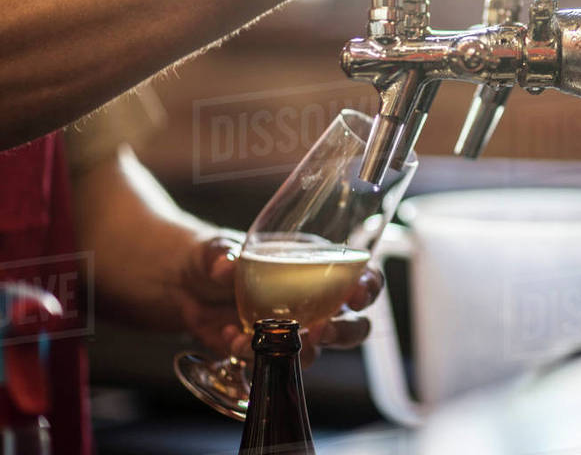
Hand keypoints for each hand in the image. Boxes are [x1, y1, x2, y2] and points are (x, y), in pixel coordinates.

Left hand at [173, 234, 383, 367]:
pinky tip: (230, 338)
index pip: (362, 276)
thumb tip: (224, 267)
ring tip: (263, 342)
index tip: (357, 296)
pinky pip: (275, 364)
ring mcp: (294, 330)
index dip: (368, 287)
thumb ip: (221, 254)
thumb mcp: (216, 247)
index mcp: (319, 265)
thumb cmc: (214, 256)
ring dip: (298, 352)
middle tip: (319, 332)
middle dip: (344, 332)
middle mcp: (316, 301)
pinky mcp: (269, 352)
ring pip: (319, 350)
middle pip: (354, 324)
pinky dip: (254, 358)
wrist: (181, 287)